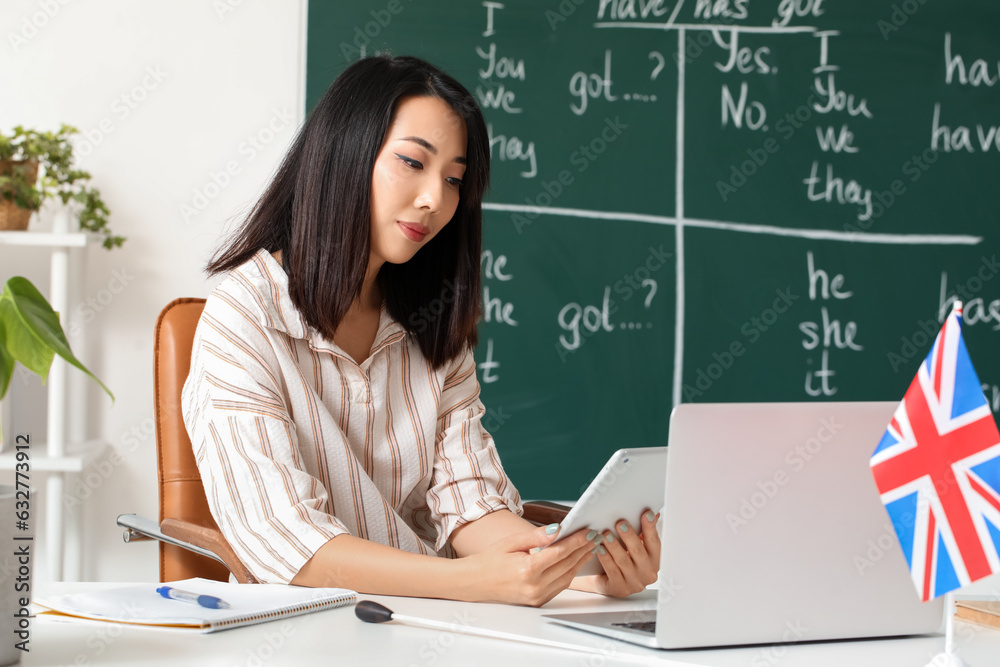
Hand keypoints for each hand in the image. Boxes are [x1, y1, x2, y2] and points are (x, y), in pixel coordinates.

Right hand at [462, 523, 595, 605]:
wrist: (475, 583)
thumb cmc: (490, 560)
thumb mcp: (511, 542)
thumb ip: (536, 536)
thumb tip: (558, 529)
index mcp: (527, 569)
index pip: (560, 552)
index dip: (577, 540)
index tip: (589, 530)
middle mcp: (534, 586)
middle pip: (567, 565)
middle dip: (583, 549)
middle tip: (595, 536)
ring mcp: (537, 597)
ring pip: (567, 577)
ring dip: (580, 561)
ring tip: (589, 547)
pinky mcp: (538, 602)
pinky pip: (560, 586)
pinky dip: (570, 572)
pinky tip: (575, 561)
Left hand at [588, 510, 660, 597]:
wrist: (606, 580)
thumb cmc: (623, 559)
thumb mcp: (634, 546)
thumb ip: (643, 532)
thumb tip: (653, 514)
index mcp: (654, 560)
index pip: (654, 542)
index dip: (650, 527)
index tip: (646, 514)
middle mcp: (648, 573)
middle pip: (638, 551)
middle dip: (629, 536)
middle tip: (620, 523)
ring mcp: (634, 583)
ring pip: (624, 561)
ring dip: (614, 546)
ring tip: (606, 534)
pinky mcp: (620, 588)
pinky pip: (612, 571)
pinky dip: (606, 558)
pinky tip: (600, 549)